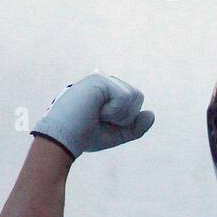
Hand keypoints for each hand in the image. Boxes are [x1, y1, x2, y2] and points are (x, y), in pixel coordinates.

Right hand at [32, 73, 153, 158]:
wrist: (64, 138)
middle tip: (102, 119)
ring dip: (120, 114)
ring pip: (133, 96)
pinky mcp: (99, 79)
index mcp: (108, 91)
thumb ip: (135, 127)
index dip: (126, 119)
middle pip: (138, 97)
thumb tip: (151, 114)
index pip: (134, 102)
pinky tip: (96, 110)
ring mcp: (101, 78)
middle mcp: (105, 81)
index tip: (104, 124)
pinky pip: (125, 97)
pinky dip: (114, 111)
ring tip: (98, 114)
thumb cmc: (86, 136)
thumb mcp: (117, 134)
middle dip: (125, 116)